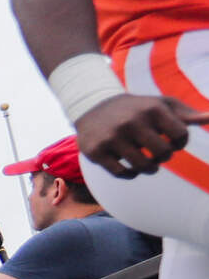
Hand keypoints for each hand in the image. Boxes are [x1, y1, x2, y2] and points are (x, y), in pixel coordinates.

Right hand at [77, 93, 207, 178]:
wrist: (92, 105)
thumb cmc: (136, 108)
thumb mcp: (160, 105)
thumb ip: (186, 114)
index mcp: (152, 109)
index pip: (181, 136)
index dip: (180, 144)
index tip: (171, 142)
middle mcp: (131, 121)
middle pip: (164, 153)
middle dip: (164, 156)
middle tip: (157, 153)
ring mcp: (112, 137)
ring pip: (143, 166)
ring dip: (150, 168)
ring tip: (148, 163)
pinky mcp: (96, 151)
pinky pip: (122, 173)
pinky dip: (131, 174)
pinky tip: (130, 168)